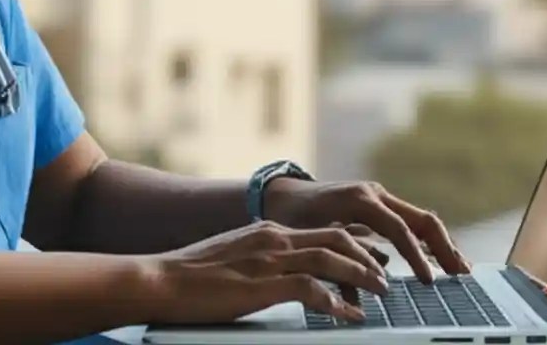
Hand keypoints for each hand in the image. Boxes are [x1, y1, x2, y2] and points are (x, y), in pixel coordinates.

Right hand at [141, 220, 390, 324]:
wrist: (160, 279)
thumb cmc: (190, 275)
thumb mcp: (233, 257)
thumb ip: (259, 259)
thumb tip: (279, 274)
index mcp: (268, 232)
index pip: (324, 230)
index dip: (355, 243)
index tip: (374, 257)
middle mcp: (274, 238)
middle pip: (337, 238)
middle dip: (369, 255)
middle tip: (386, 276)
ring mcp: (269, 259)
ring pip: (332, 258)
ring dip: (362, 275)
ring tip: (381, 293)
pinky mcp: (263, 284)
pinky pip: (312, 290)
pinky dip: (337, 303)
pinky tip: (349, 316)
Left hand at [264, 179, 470, 282]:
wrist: (281, 194)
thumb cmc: (292, 217)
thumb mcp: (312, 242)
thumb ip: (338, 265)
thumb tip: (365, 294)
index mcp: (359, 200)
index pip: (399, 229)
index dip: (416, 256)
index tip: (430, 281)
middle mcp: (375, 194)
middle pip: (422, 219)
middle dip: (445, 248)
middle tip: (462, 275)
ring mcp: (380, 198)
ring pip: (420, 220)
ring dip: (441, 245)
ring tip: (460, 270)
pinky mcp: (380, 207)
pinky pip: (410, 223)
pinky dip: (426, 242)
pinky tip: (439, 260)